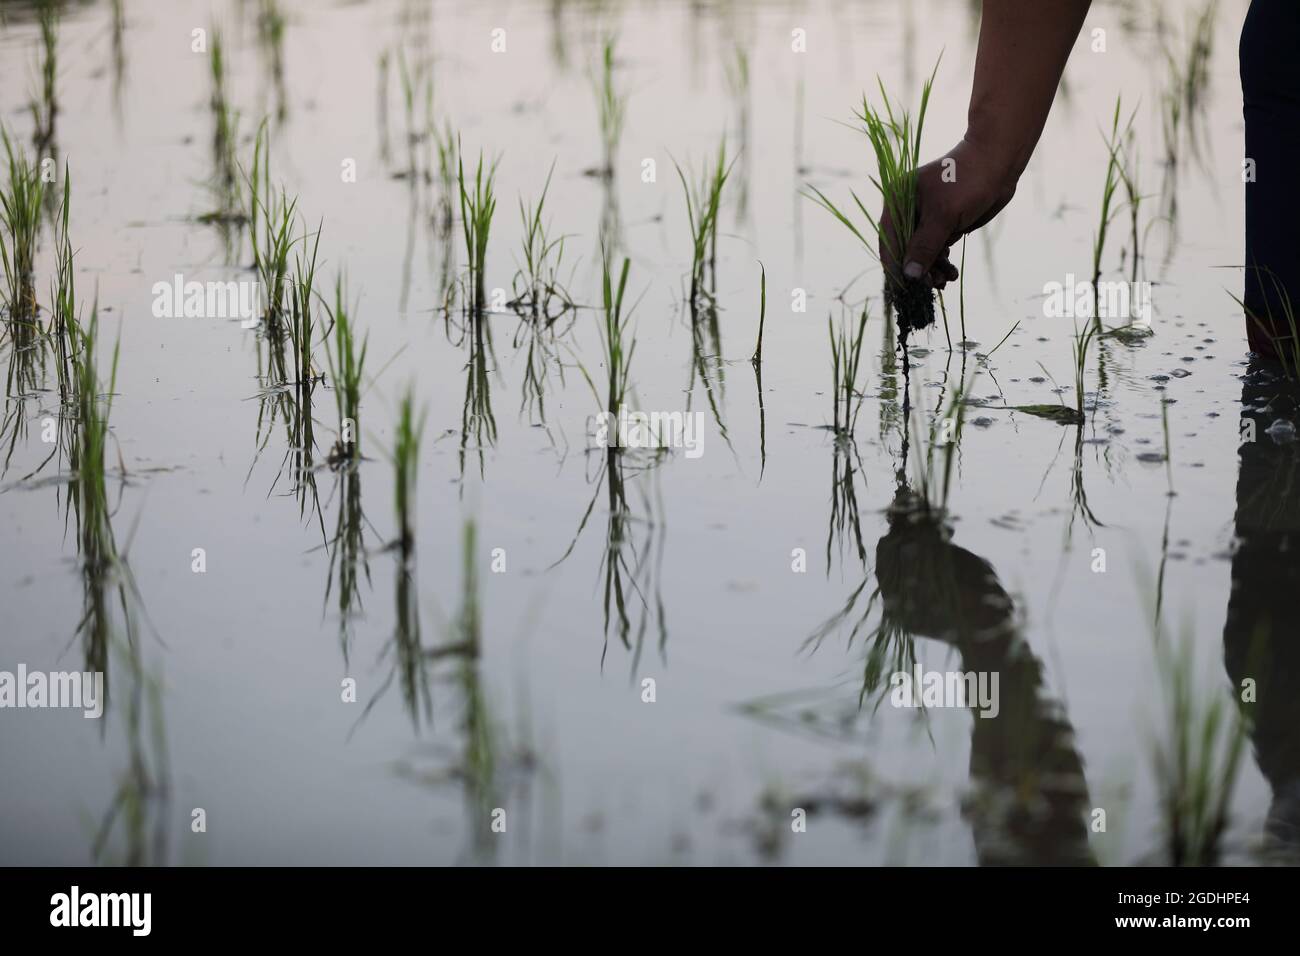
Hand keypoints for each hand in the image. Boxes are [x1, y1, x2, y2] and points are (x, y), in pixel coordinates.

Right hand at [879, 137, 1019, 290]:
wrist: (998, 164)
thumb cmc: (966, 182)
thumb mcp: (943, 216)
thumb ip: (924, 246)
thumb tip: (909, 275)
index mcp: (897, 202)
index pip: (889, 241)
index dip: (895, 266)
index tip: (904, 289)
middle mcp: (907, 212)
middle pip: (905, 251)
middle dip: (918, 270)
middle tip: (934, 285)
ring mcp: (925, 220)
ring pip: (922, 254)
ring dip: (932, 270)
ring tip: (946, 281)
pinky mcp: (942, 225)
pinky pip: (936, 250)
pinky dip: (942, 263)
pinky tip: (951, 273)